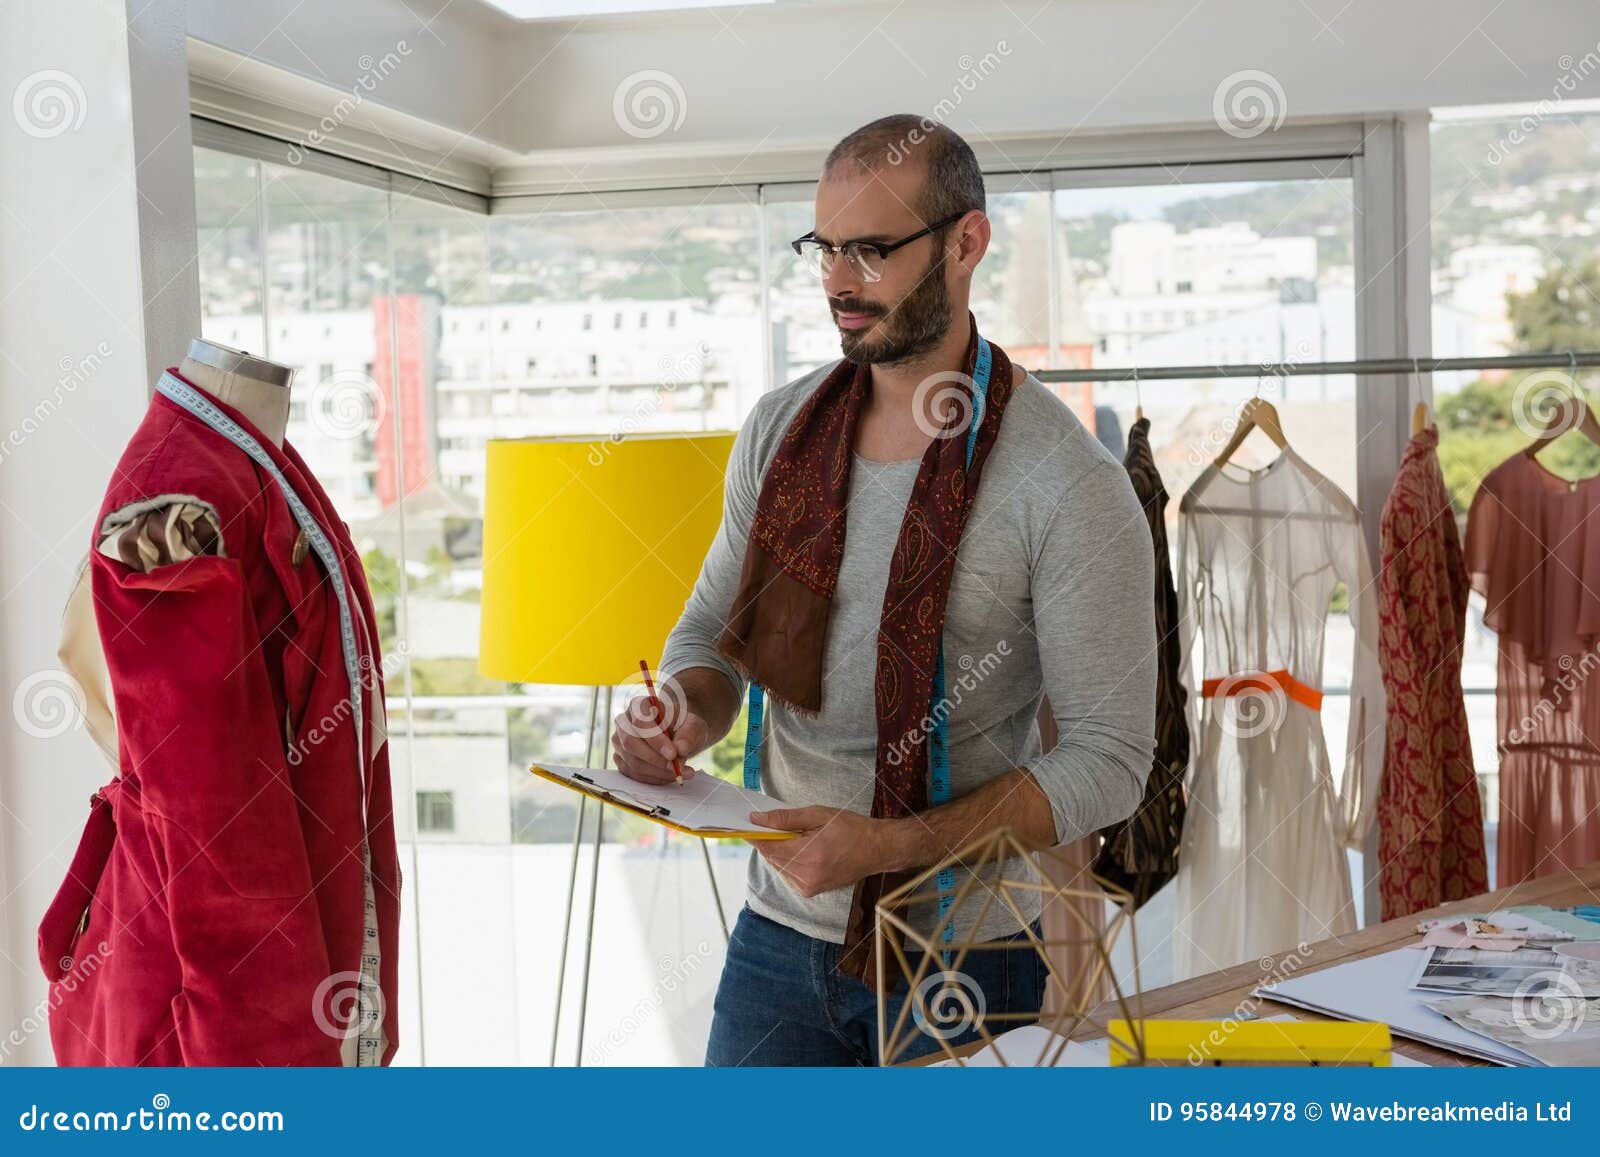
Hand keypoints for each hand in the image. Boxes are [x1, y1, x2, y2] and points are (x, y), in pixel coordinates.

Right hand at [611, 695, 704, 784]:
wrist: (678, 735)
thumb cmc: (683, 726)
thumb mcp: (693, 725)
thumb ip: (689, 734)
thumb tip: (681, 749)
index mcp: (639, 705)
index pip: (640, 722)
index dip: (656, 740)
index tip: (673, 754)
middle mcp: (623, 722)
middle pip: (630, 743)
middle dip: (655, 760)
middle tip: (677, 769)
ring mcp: (619, 742)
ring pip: (632, 761)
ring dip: (657, 772)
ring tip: (681, 773)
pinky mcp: (621, 759)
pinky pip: (632, 774)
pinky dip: (652, 779)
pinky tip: (669, 776)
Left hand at [748, 806, 904, 897]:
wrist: (877, 850)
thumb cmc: (851, 828)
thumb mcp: (818, 815)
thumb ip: (785, 819)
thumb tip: (757, 819)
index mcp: (808, 856)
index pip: (768, 846)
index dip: (754, 835)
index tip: (744, 823)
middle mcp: (806, 877)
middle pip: (771, 857)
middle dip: (770, 840)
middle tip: (775, 823)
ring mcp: (808, 887)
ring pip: (778, 865)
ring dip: (781, 850)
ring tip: (800, 837)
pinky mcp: (810, 891)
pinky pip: (788, 873)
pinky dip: (789, 860)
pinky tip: (804, 849)